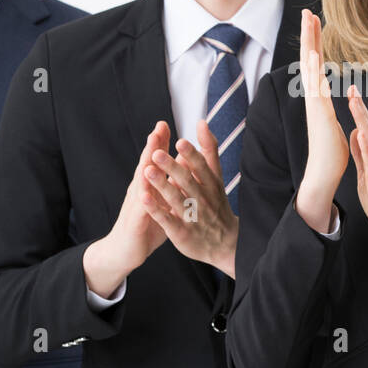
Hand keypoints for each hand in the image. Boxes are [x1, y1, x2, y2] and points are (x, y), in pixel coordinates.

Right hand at [84, 120, 169, 296]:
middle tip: (158, 129)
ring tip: (151, 154)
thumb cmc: (145, 223)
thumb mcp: (159, 199)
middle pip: (146, 166)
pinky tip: (144, 193)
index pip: (153, 160)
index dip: (158, 143)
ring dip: (146, 168)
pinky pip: (141, 211)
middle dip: (152, 148)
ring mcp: (136, 206)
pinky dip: (144, 201)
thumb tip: (181, 164)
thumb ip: (168, 182)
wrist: (125, 250)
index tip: (164, 123)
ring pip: (141, 185)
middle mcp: (140, 191)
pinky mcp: (135, 223)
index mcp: (148, 185)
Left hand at [141, 119, 237, 277]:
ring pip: (175, 199)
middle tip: (157, 153)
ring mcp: (192, 217)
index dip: (192, 155)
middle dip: (172, 167)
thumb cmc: (216, 204)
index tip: (181, 141)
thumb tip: (201, 122)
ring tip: (147, 171)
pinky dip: (156, 210)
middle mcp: (203, 199)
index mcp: (211, 185)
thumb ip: (209, 151)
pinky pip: (167, 220)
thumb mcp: (216, 177)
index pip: (202, 167)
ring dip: (161, 185)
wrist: (224, 244)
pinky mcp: (181, 232)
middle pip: (187, 181)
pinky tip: (144, 199)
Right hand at [294, 8, 348, 233]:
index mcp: (317, 98)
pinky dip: (313, 70)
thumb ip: (326, 105)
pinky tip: (313, 55)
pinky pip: (315, 88)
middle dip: (308, 35)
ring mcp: (314, 105)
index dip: (314, 42)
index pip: (314, 64)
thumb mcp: (331, 120)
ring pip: (309, 69)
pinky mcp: (319, 115)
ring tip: (308, 22)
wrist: (325, 174)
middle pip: (308, 60)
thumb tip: (325, 94)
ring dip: (309, 45)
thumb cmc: (332, 151)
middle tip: (307, 12)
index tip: (314, 21)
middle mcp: (312, 98)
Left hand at [346, 84, 367, 262]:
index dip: (358, 113)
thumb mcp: (367, 177)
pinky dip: (367, 148)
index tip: (351, 93)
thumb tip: (355, 135)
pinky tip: (361, 134)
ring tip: (355, 103)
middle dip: (360, 110)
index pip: (365, 132)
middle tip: (353, 88)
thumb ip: (362, 156)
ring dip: (363, 121)